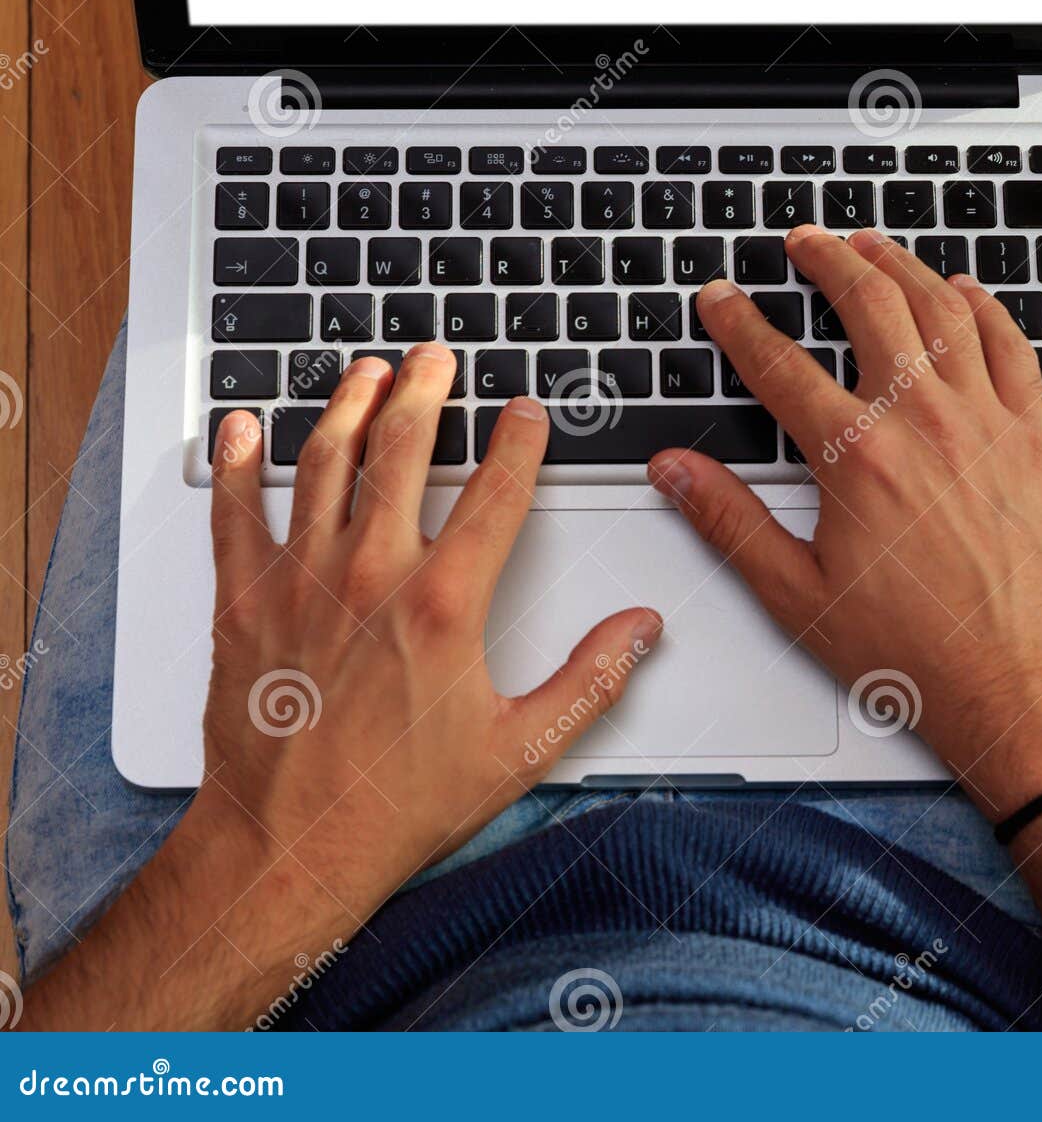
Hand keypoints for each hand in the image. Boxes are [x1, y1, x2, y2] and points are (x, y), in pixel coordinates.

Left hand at [198, 346, 660, 915]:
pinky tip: (242, 427)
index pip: (498, 491)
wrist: (287, 850)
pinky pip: (237, 513)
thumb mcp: (519, 750)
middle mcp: (372, 574)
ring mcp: (302, 580)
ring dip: (349, 404)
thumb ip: (590, 680)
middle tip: (436, 356)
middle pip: (405, 448)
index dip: (520, 439)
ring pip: (327, 462)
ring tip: (367, 369)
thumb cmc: (397, 807)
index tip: (527, 411)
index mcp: (445, 603)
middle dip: (427, 389)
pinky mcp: (245, 601)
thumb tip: (640, 631)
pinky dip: (238, 465)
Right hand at [647, 224, 1041, 817]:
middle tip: (803, 240)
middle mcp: (922, 422)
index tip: (720, 299)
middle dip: (827, 260)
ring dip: (900, 264)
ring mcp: (985, 422)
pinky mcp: (1034, 437)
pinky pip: (1011, 347)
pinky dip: (985, 307)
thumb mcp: (798, 596)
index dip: (739, 323)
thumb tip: (676, 472)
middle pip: (868, 306)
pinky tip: (965, 290)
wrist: (1023, 688)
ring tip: (871, 241)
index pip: (779, 366)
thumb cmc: (918, 653)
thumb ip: (730, 523)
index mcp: (856, 458)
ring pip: (940, 309)